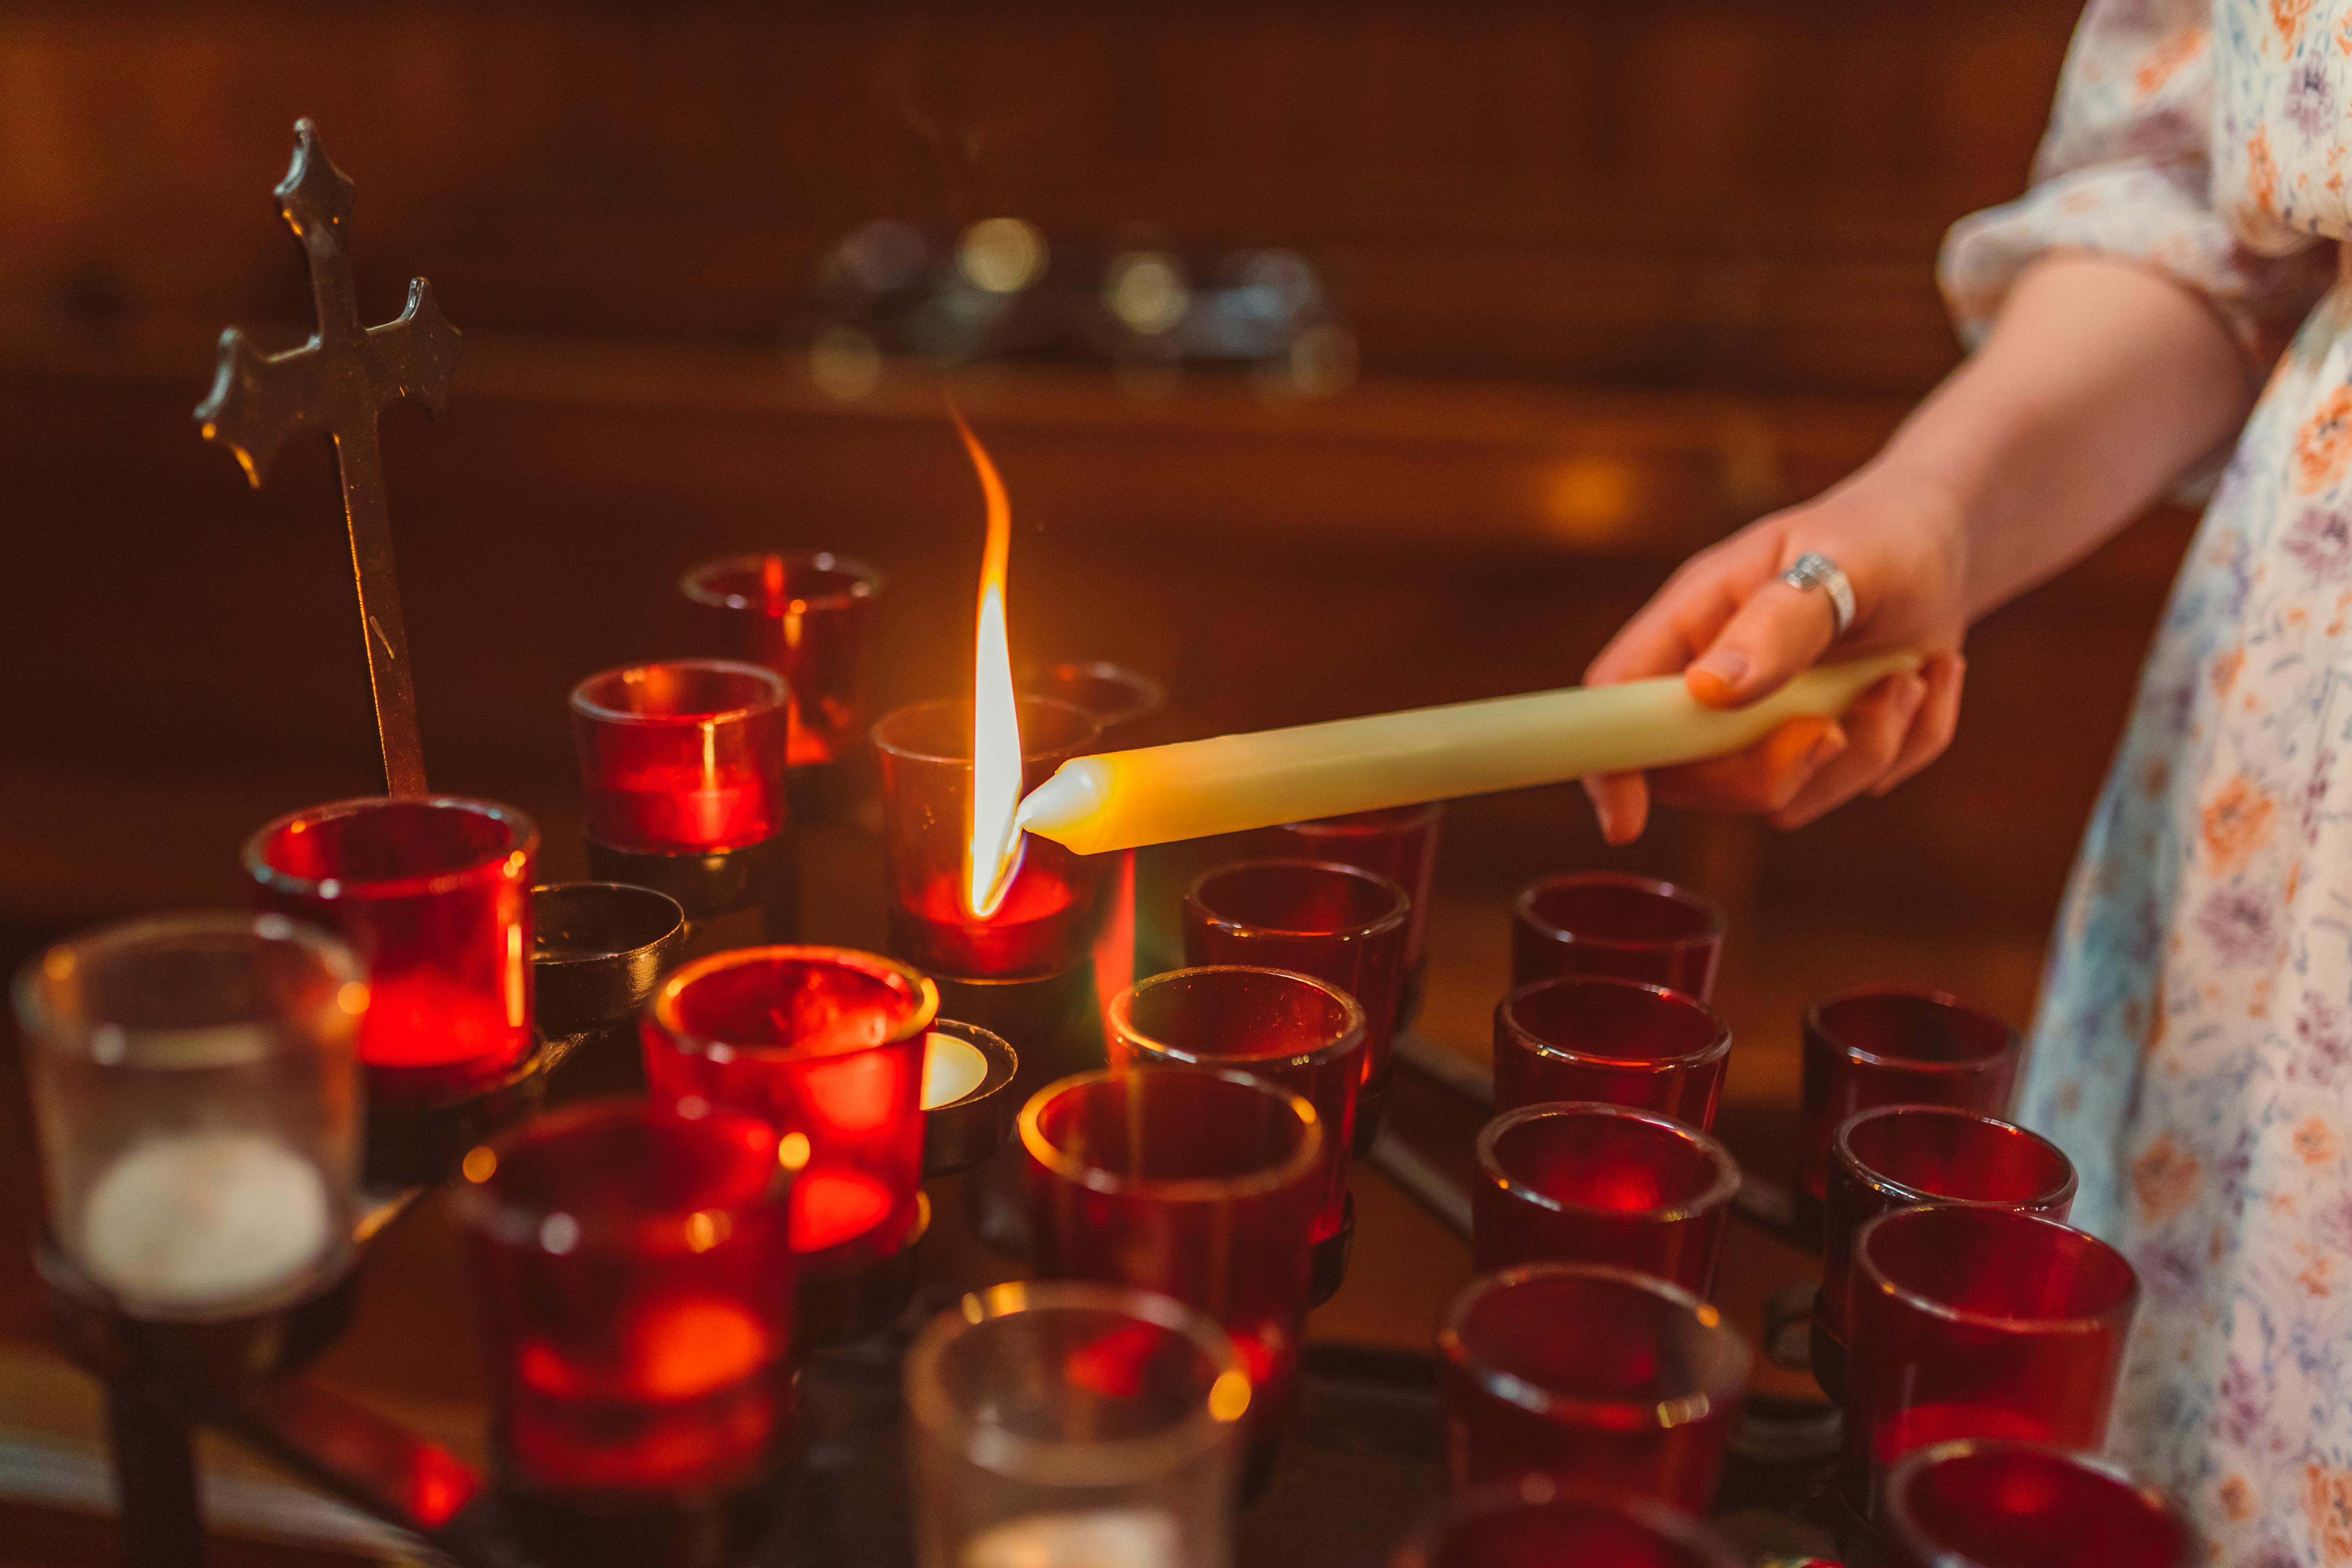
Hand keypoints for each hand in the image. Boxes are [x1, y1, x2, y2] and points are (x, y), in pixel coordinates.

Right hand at [1581, 458, 1971, 842]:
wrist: (1947, 543)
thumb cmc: (1881, 535)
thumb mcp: (1838, 562)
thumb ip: (1777, 625)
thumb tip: (1710, 690)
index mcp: (1694, 622)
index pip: (1617, 700)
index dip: (1611, 763)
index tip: (1628, 822)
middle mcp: (1718, 681)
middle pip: (1695, 777)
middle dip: (1776, 768)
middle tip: (1840, 722)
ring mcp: (1770, 723)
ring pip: (1787, 796)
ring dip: (1867, 747)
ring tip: (1906, 676)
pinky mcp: (1826, 748)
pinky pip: (1858, 785)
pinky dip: (1910, 741)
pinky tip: (1927, 679)